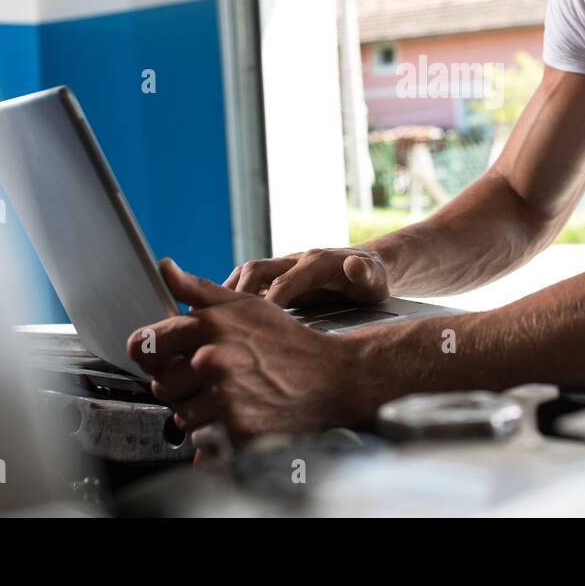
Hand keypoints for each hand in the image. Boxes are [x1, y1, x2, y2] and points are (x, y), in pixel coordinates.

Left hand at [127, 259, 367, 438]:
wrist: (333, 379)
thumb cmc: (288, 342)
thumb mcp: (246, 305)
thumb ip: (199, 290)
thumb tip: (165, 268)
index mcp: (210, 325)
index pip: (144, 343)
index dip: (152, 352)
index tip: (167, 357)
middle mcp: (213, 360)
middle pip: (161, 383)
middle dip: (181, 384)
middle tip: (213, 379)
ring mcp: (225, 396)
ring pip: (180, 414)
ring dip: (199, 410)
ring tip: (232, 396)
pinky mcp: (236, 429)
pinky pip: (202, 438)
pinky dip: (216, 432)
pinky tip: (241, 414)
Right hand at [223, 246, 390, 308]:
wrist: (370, 269)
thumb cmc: (373, 280)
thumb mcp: (376, 279)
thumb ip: (365, 273)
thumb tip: (354, 265)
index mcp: (318, 262)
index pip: (285, 281)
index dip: (269, 301)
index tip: (256, 325)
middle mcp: (297, 261)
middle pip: (257, 270)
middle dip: (238, 294)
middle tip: (220, 321)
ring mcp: (286, 268)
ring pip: (248, 274)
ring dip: (228, 292)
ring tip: (208, 316)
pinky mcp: (280, 277)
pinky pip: (251, 283)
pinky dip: (234, 296)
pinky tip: (223, 317)